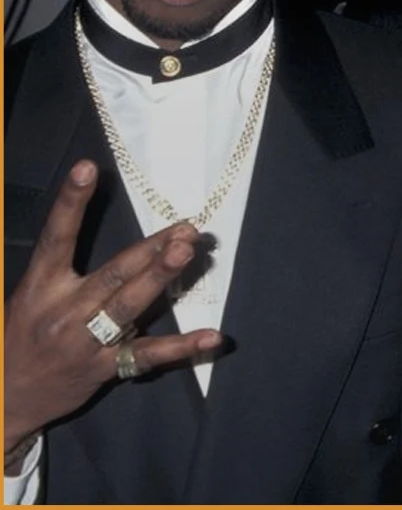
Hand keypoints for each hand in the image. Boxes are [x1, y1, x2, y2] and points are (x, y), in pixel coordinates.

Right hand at [4, 160, 221, 462]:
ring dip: (161, 278)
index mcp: (40, 285)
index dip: (71, 201)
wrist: (1, 400)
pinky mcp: (104, 369)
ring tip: (189, 252)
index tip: (88, 167)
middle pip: (112, 273)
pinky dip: (183, 348)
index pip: (56, 236)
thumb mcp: (31, 293)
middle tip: (183, 228)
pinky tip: (212, 336)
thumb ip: (62, 262)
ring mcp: (84, 342)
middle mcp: (63, 311)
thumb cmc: (21, 333)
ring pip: (129, 306)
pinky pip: (147, 355)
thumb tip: (110, 226)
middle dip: (149, 249)